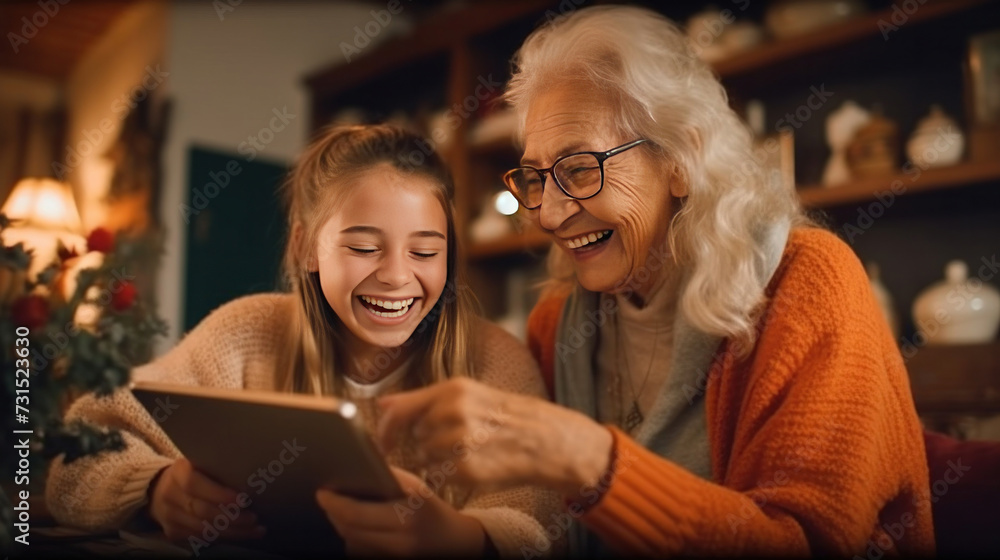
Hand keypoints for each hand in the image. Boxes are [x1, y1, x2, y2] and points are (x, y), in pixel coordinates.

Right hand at [148, 458, 264, 540]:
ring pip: (204, 528)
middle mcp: (170, 495)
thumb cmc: (191, 472)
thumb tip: (250, 480)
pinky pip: (201, 537)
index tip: (243, 500)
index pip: (195, 484)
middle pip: (202, 511)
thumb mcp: (199, 463)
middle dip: (232, 517)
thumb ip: (217, 469)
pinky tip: (241, 534)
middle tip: (254, 518)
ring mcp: (169, 516)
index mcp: (178, 472)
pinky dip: (223, 537)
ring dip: (233, 532)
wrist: (157, 489)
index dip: (219, 494)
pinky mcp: (172, 532)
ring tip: (255, 530)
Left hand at [315, 466, 484, 556]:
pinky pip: (360, 552)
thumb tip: (354, 466)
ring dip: (341, 526)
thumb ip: (387, 478)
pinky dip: (353, 538)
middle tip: (326, 498)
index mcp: (407, 516)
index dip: (333, 504)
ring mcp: (394, 557)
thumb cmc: (431, 509)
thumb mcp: (416, 487)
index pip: (356, 514)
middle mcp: (400, 540)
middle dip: (333, 513)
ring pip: (351, 543)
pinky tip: (354, 524)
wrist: (452, 541)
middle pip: (349, 530)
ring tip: (338, 509)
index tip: (322, 492)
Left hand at [376, 378, 613, 495]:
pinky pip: (440, 474)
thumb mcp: (466, 394)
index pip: (400, 410)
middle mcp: (454, 413)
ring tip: (468, 449)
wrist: (543, 439)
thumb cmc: (504, 415)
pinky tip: (472, 463)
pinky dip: (450, 473)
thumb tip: (383, 404)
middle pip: (416, 435)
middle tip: (457, 437)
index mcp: (453, 389)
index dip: (387, 429)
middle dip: (428, 439)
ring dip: (438, 457)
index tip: (385, 440)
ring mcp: (461, 442)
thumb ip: (422, 399)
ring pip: (426, 456)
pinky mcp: (467, 469)